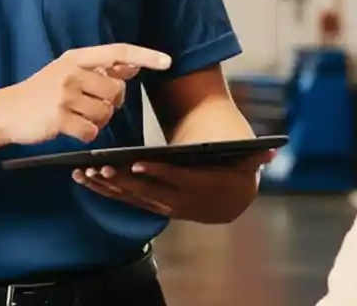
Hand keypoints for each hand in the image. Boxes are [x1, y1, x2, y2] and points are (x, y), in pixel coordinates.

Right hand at [0, 44, 171, 145]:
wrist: (6, 111)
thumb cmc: (41, 92)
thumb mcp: (67, 71)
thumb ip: (99, 68)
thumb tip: (133, 65)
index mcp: (76, 58)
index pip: (118, 52)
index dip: (145, 56)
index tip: (167, 61)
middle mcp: (72, 73)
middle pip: (117, 90)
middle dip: (112, 103)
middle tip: (92, 105)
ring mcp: (65, 96)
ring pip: (106, 113)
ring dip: (97, 121)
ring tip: (76, 116)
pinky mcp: (59, 119)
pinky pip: (91, 131)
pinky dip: (86, 134)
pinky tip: (70, 129)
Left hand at [73, 150, 275, 223]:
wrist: (230, 202)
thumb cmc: (235, 172)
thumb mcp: (247, 164)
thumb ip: (255, 157)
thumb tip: (272, 151)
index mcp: (201, 188)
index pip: (177, 180)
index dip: (157, 173)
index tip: (137, 163)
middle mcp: (179, 202)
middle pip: (147, 190)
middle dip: (121, 179)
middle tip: (100, 165)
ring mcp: (163, 205)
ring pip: (131, 197)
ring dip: (106, 185)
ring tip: (84, 171)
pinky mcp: (151, 205)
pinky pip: (125, 198)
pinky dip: (105, 189)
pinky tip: (86, 177)